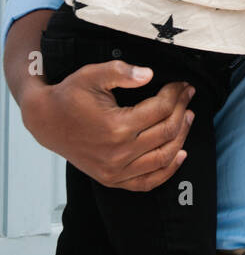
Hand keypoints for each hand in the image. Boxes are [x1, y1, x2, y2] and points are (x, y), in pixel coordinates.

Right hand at [22, 62, 196, 192]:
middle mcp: (119, 153)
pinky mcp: (113, 179)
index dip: (176, 95)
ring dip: (181, 136)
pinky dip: (168, 170)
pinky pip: (148, 182)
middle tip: (188, 96)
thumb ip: (121, 72)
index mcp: (116, 126)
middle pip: (166, 131)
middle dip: (182, 110)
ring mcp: (116, 170)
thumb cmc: (69, 96)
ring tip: (187, 117)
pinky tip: (180, 154)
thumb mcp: (91, 75)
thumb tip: (149, 74)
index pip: (161, 109)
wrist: (46, 121)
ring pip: (163, 156)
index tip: (182, 85)